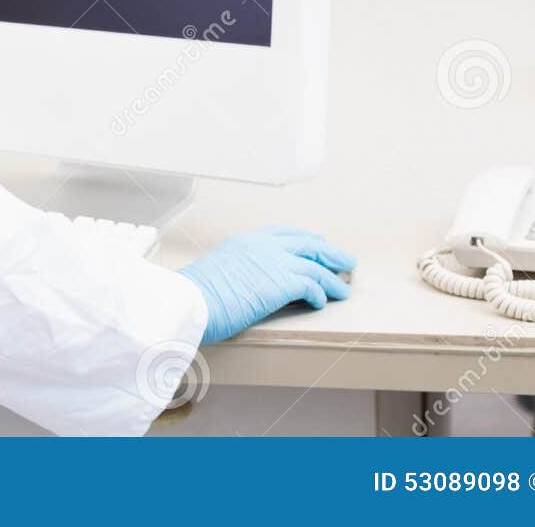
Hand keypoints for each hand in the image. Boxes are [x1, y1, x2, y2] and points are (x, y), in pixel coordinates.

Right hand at [177, 226, 355, 344]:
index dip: (304, 238)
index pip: (283, 233)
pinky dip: (321, 293)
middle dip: (329, 252)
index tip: (316, 241)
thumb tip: (240, 286)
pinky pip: (312, 285)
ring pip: (316, 264)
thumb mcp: (216, 272)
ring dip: (332, 278)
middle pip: (307, 243)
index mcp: (246, 241)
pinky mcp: (283, 282)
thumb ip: (235, 272)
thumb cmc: (195, 293)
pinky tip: (322, 301)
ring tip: (343, 288)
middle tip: (344, 260)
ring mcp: (275, 262)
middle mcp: (263, 246)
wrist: (191, 299)